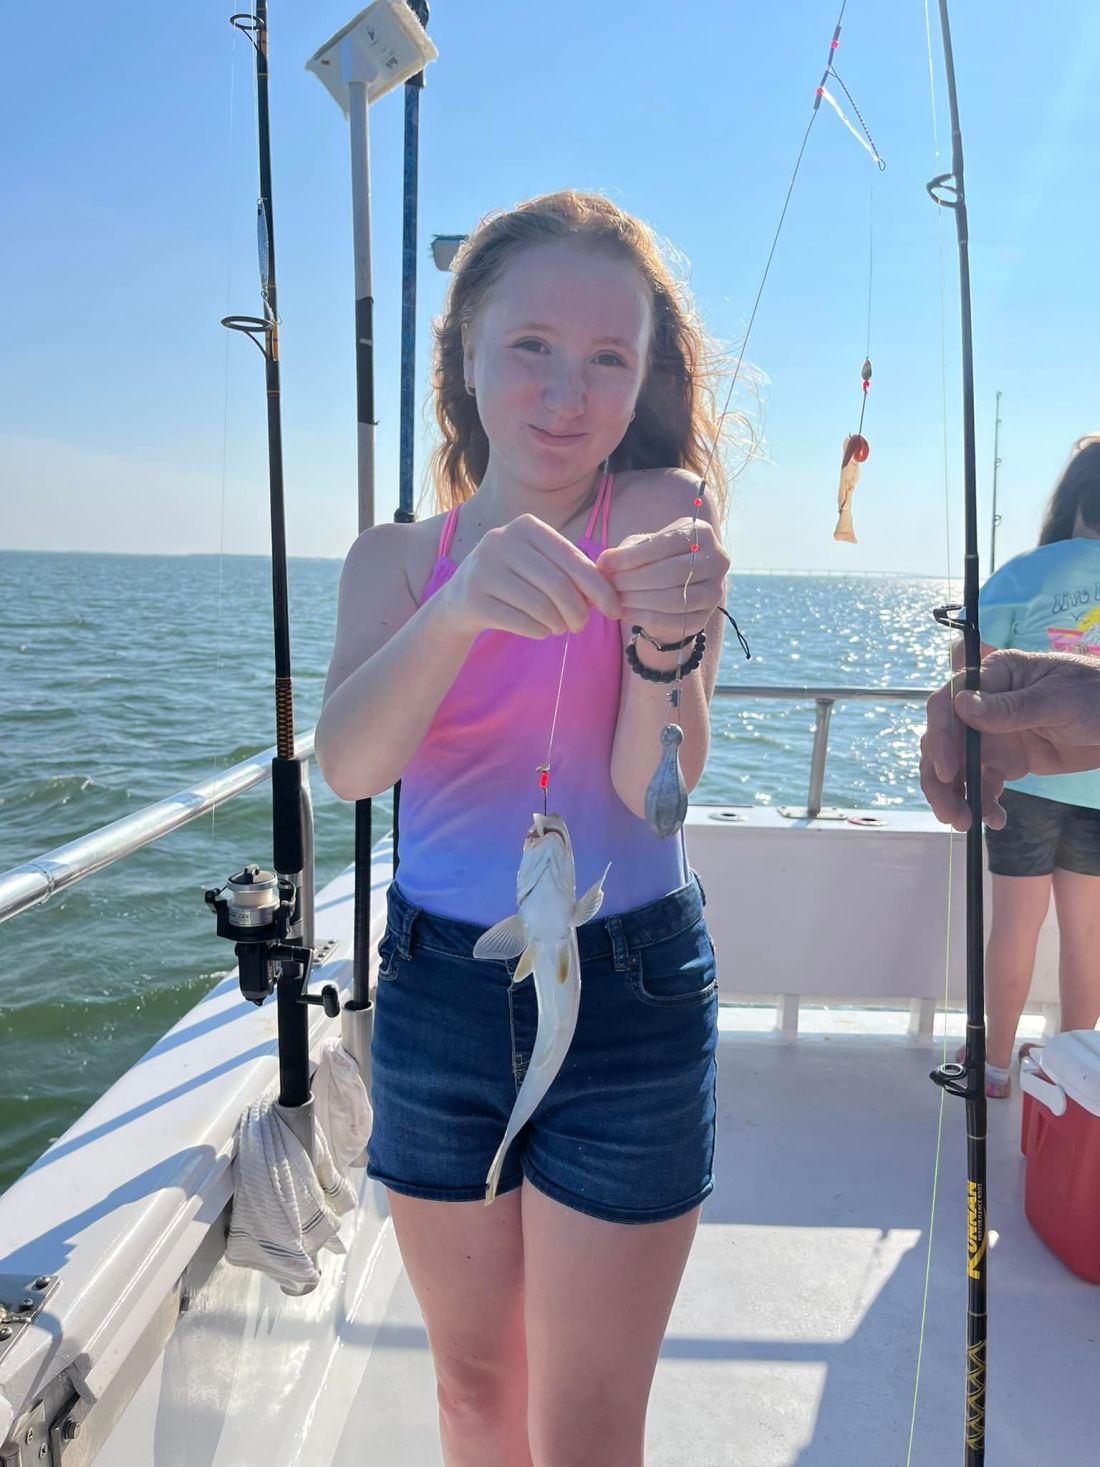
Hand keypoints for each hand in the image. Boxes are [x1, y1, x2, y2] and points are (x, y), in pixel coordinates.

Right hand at [441, 513, 621, 639]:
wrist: (461, 600)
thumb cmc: (515, 581)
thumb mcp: (541, 565)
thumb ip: (574, 572)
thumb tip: (611, 594)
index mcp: (526, 526)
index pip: (574, 560)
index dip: (600, 589)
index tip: (614, 610)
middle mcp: (501, 540)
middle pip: (558, 585)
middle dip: (579, 612)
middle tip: (581, 626)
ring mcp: (483, 568)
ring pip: (540, 606)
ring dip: (559, 624)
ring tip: (560, 627)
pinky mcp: (472, 598)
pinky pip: (521, 622)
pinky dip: (539, 632)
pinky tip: (541, 631)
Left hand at [596, 517, 729, 645]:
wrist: (668, 593)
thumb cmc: (652, 562)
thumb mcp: (641, 549)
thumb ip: (625, 552)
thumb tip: (605, 562)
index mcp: (701, 533)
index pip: (667, 543)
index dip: (633, 555)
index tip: (605, 564)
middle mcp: (716, 560)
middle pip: (673, 572)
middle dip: (635, 579)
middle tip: (610, 584)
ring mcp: (714, 591)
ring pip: (675, 598)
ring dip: (640, 600)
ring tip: (617, 599)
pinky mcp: (704, 617)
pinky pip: (675, 620)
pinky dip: (647, 617)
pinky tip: (626, 613)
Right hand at [920, 650, 1099, 831]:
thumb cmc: (1098, 696)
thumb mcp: (1059, 701)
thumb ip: (1011, 707)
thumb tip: (961, 704)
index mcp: (994, 677)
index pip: (948, 703)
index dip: (940, 736)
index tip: (948, 771)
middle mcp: (985, 706)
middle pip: (944, 740)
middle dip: (940, 777)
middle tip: (949, 810)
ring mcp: (994, 735)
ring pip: (957, 766)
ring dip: (954, 795)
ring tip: (964, 821)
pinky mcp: (1006, 760)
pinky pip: (983, 782)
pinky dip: (983, 802)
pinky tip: (995, 818)